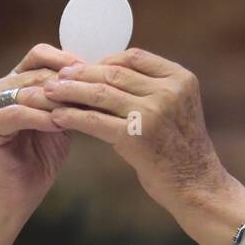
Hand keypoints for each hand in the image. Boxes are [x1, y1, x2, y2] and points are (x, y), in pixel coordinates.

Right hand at [0, 43, 84, 208]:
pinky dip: (41, 118)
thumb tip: (99, 74)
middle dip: (68, 84)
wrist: (23, 190)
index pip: (41, 54)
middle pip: (38, 73)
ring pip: (29, 92)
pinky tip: (60, 124)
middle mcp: (1, 87)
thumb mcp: (62, 119)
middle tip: (94, 94)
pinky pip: (17, 114)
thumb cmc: (43, 155)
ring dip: (57, 101)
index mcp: (17, 80)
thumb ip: (70, 97)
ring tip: (81, 109)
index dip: (68, 61)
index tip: (96, 74)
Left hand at [45, 48, 244, 244]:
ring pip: (101, 93)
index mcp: (179, 79)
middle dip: (80, 73)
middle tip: (55, 77)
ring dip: (70, 92)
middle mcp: (168, 91)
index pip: (133, 57)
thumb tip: (106, 76)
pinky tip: (56, 118)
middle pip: (113, 72)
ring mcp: (153, 112)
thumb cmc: (182, 152)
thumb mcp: (174, 111)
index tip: (81, 68)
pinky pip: (95, 120)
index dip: (103, 60)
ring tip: (47, 93)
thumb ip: (150, 91)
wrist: (197, 187)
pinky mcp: (136, 136)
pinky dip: (73, 117)